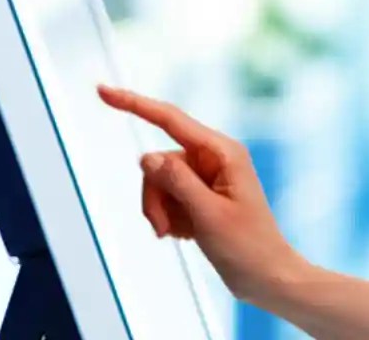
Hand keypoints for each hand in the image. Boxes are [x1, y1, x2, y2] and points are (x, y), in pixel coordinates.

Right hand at [97, 84, 310, 304]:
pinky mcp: (200, 194)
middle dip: (154, 197)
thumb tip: (146, 156)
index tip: (102, 90)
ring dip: (161, 211)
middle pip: (158, 163)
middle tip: (165, 228)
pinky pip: (166, 198)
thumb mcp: (208, 215)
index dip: (134, 103)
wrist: (266, 277)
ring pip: (158, 183)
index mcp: (222, 152)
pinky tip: (188, 234)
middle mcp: (213, 158)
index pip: (169, 119)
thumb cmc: (248, 246)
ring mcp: (206, 177)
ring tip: (179, 234)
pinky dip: (169, 218)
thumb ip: (176, 183)